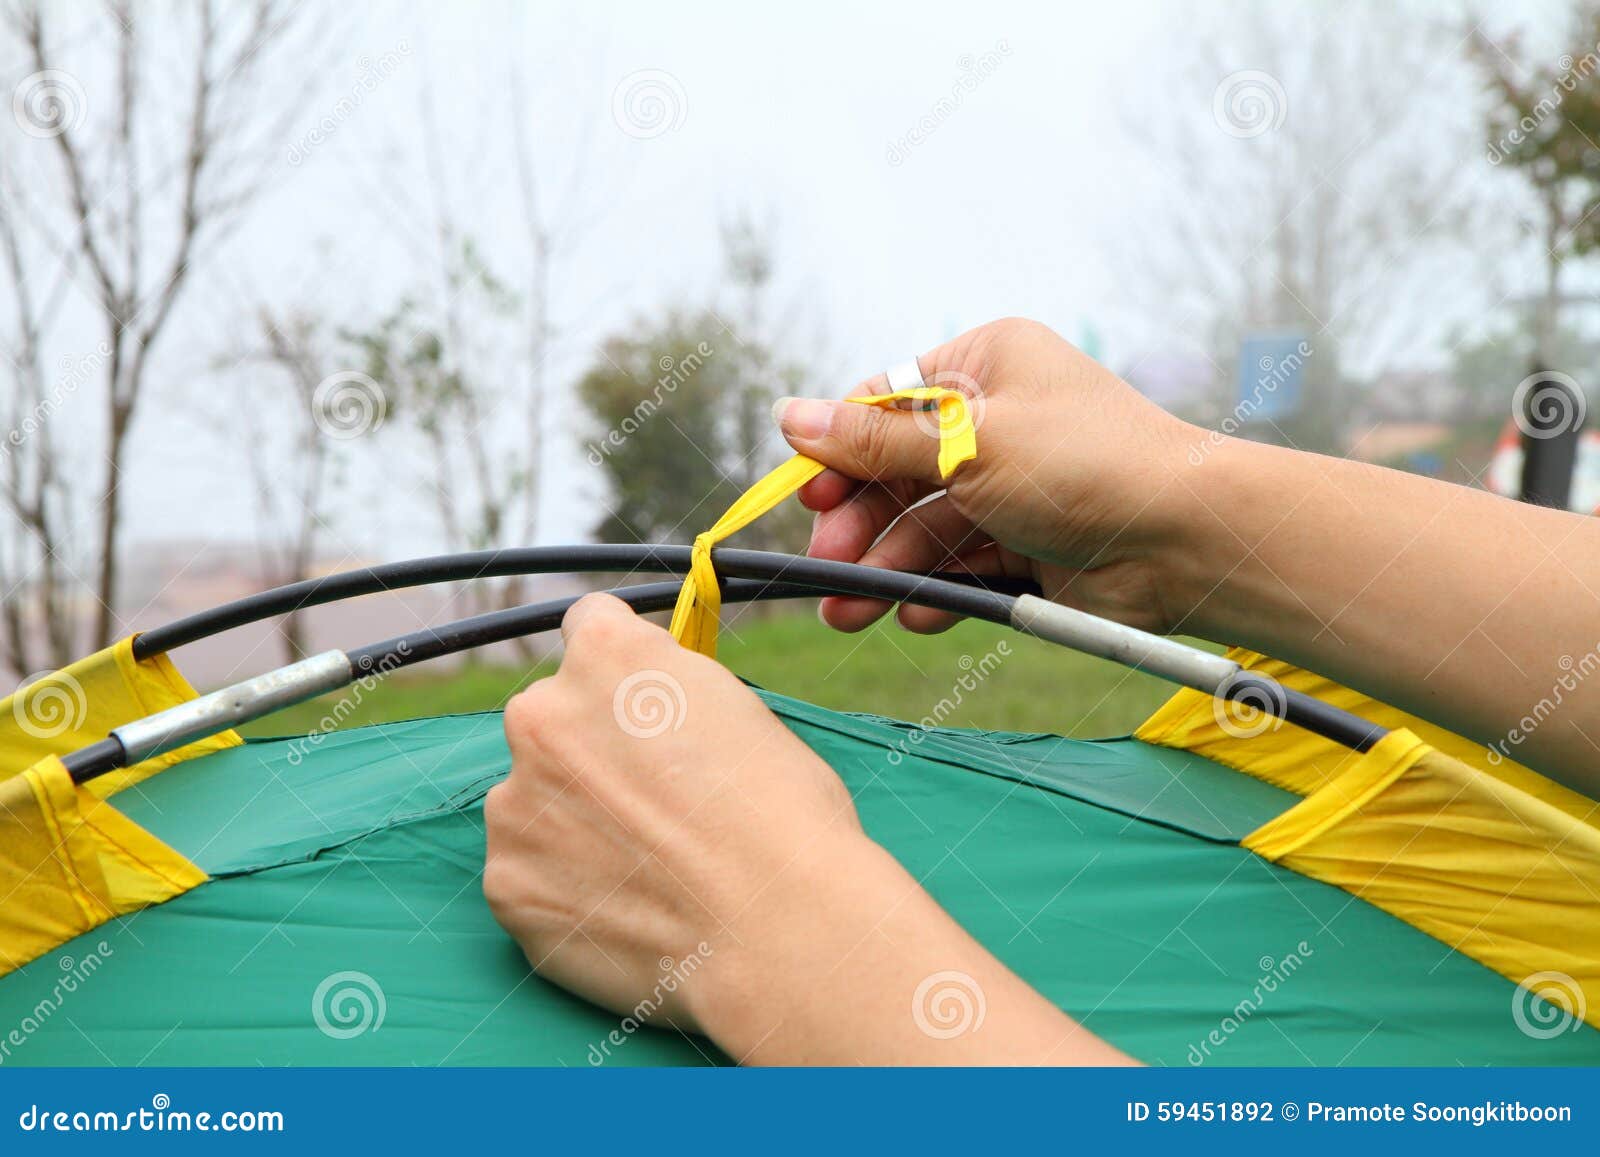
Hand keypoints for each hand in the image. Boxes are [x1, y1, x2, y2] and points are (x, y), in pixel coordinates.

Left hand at [483, 592, 866, 1032]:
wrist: (775, 928)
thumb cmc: (783, 817)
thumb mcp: (739, 710)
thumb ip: (674, 693)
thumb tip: (659, 712)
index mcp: (607, 655)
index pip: (590, 626)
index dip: (624, 669)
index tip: (642, 702)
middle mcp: (541, 715)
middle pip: (551, 718)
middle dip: (589, 750)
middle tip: (654, 802)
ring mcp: (515, 804)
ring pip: (534, 801)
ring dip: (572, 822)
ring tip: (647, 869)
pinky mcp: (508, 885)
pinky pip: (531, 875)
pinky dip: (567, 891)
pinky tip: (626, 910)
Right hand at [775, 317, 1203, 634]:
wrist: (1187, 541)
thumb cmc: (1084, 466)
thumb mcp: (965, 445)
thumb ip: (873, 442)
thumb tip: (787, 416)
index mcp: (987, 364)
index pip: (887, 402)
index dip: (839, 451)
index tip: (804, 498)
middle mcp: (1000, 419)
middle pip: (899, 472)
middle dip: (860, 525)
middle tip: (825, 569)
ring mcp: (1016, 484)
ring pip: (928, 525)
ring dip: (888, 568)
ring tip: (849, 613)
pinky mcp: (1032, 543)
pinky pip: (967, 563)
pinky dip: (940, 588)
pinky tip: (918, 614)